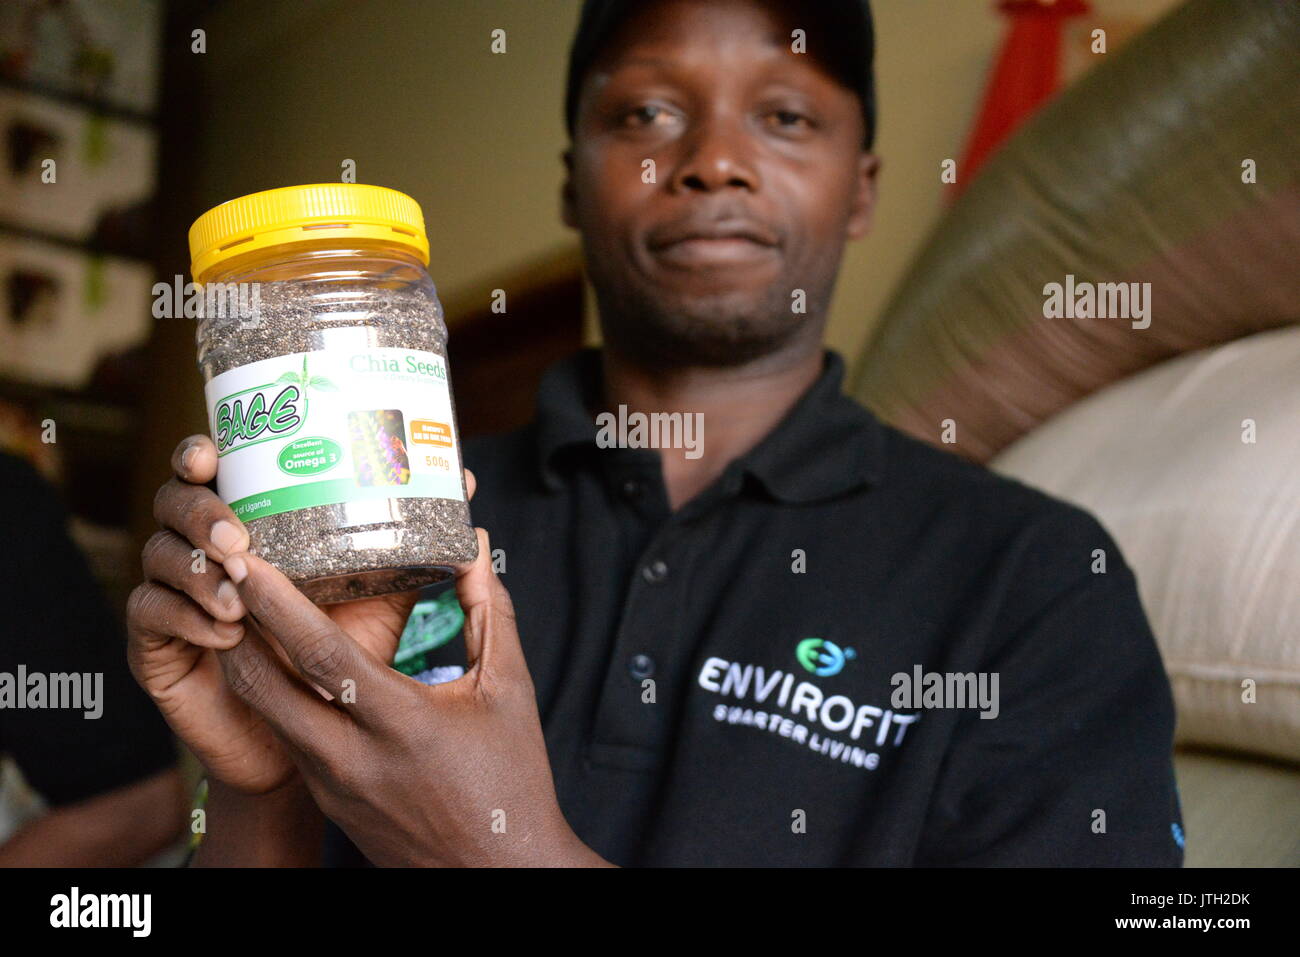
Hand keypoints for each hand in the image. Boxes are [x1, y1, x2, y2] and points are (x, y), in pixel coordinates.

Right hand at [126, 434, 466, 794]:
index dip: (200, 455)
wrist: (312, 741)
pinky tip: (226, 632)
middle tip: (238, 537)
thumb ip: (409, 541)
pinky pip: (151, 616)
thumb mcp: (378, 595)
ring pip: (157, 556)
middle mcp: (202, 550)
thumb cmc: (344, 658)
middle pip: (172, 503)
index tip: (213, 452)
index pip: (209, 471)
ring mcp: (172, 594)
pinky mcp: (153, 647)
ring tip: (238, 592)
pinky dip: (186, 618)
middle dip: (199, 511)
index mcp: (248, 524)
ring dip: (197, 568)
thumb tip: (464, 482)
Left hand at [214, 525, 609, 866]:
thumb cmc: (511, 779)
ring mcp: (332, 786)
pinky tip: (280, 665)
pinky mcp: (327, 803)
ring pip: (267, 714)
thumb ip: (488, 612)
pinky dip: (274, 695)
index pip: (318, 656)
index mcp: (400, 724)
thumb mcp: (509, 689)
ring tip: (239, 609)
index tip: (246, 561)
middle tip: (219, 573)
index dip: (275, 604)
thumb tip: (471, 548)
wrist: (498, 870)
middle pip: (264, 686)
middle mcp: (352, 759)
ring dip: (245, 661)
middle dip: (234, 625)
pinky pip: (286, 739)